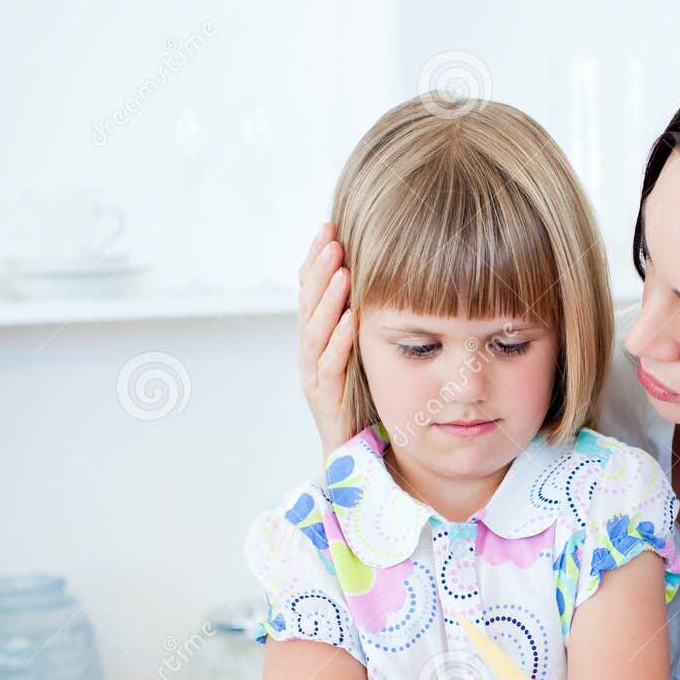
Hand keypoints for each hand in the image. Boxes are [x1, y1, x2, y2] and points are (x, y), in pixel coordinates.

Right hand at [298, 221, 353, 459]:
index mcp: (318, 337)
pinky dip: (338, 343)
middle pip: (308, 304)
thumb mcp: (360, 350)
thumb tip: (371, 275)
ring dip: (327, 301)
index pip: (311, 290)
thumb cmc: (361, 398)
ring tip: (341, 272)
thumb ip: (358, 316)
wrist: (354, 453)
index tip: (329, 226)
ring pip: (315, 333)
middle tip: (331, 239)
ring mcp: (315, 377)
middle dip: (318, 270)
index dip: (317, 259)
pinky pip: (330, 368)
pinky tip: (349, 322)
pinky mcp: (327, 401)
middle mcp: (310, 353)